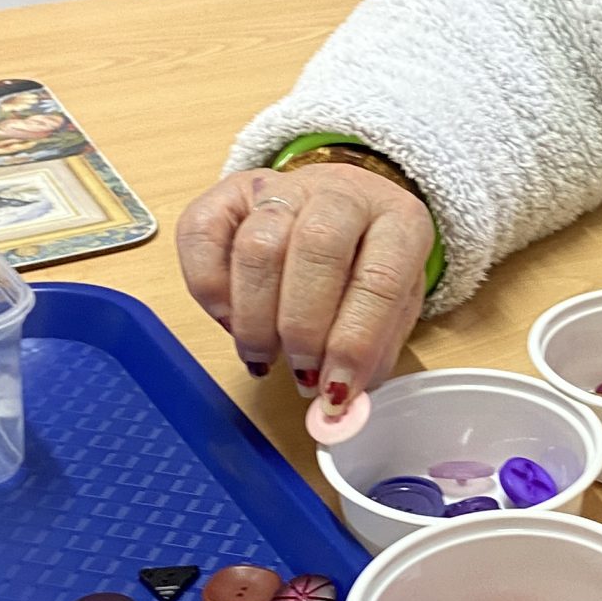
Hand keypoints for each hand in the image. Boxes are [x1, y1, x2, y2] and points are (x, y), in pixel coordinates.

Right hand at [177, 164, 433, 415]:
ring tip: (264, 356)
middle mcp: (342, 193)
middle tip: (300, 374)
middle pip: (316, 249)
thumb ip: (369, 361)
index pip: (379, 279)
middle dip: (302, 328)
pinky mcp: (231, 191)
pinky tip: (230, 320)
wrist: (345, 209)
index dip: (353, 344)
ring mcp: (283, 186)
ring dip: (255, 319)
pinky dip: (209, 288)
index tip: (334, 393)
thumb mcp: (392, 313)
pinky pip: (202, 232)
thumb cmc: (368, 269)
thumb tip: (335, 413)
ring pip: (258, 245)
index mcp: (399, 221)